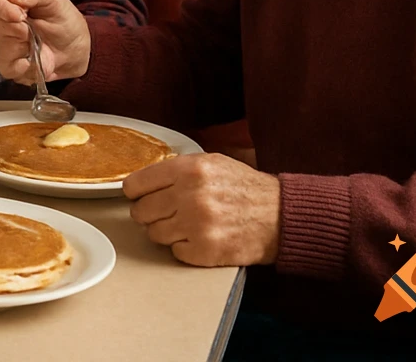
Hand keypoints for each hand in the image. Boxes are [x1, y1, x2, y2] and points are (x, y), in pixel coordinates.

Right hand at [0, 0, 90, 81]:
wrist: (72, 49)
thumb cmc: (62, 19)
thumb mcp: (54, 0)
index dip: (1, 6)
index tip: (21, 16)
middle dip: (17, 29)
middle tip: (33, 30)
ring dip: (21, 45)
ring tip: (33, 42)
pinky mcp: (0, 61)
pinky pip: (4, 63)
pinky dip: (23, 63)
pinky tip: (31, 56)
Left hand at [123, 153, 280, 266]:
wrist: (280, 215)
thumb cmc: (244, 188)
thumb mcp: (211, 163)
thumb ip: (176, 169)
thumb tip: (142, 182)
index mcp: (188, 169)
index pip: (135, 185)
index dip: (136, 192)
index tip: (140, 196)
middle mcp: (189, 196)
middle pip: (140, 212)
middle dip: (150, 213)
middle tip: (166, 212)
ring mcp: (196, 225)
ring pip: (154, 234)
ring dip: (166, 231)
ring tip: (186, 225)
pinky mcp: (205, 251)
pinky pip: (174, 252)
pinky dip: (184, 248)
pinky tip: (200, 237)